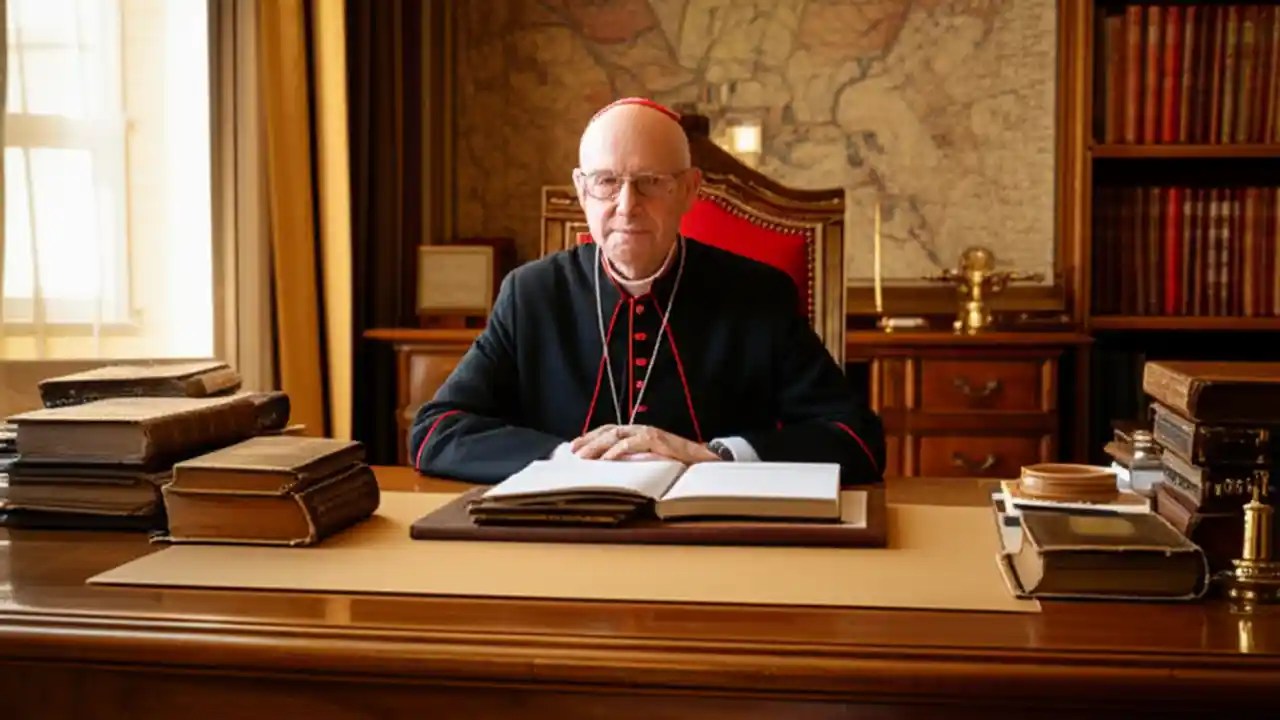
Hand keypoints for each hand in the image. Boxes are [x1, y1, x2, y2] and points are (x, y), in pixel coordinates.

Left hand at [569, 424, 718, 463]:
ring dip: (597, 445)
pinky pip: (630, 444)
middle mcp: (640, 429)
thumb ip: (633, 459)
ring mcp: (647, 433)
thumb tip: (609, 468)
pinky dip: (616, 451)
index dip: (591, 437)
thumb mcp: (650, 459)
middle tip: (573, 451)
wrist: (702, 460)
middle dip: (588, 440)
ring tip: (583, 457)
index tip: (575, 447)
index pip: (609, 431)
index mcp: (637, 433)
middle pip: (608, 430)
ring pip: (615, 435)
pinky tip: (605, 460)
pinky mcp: (655, 439)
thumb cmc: (677, 462)